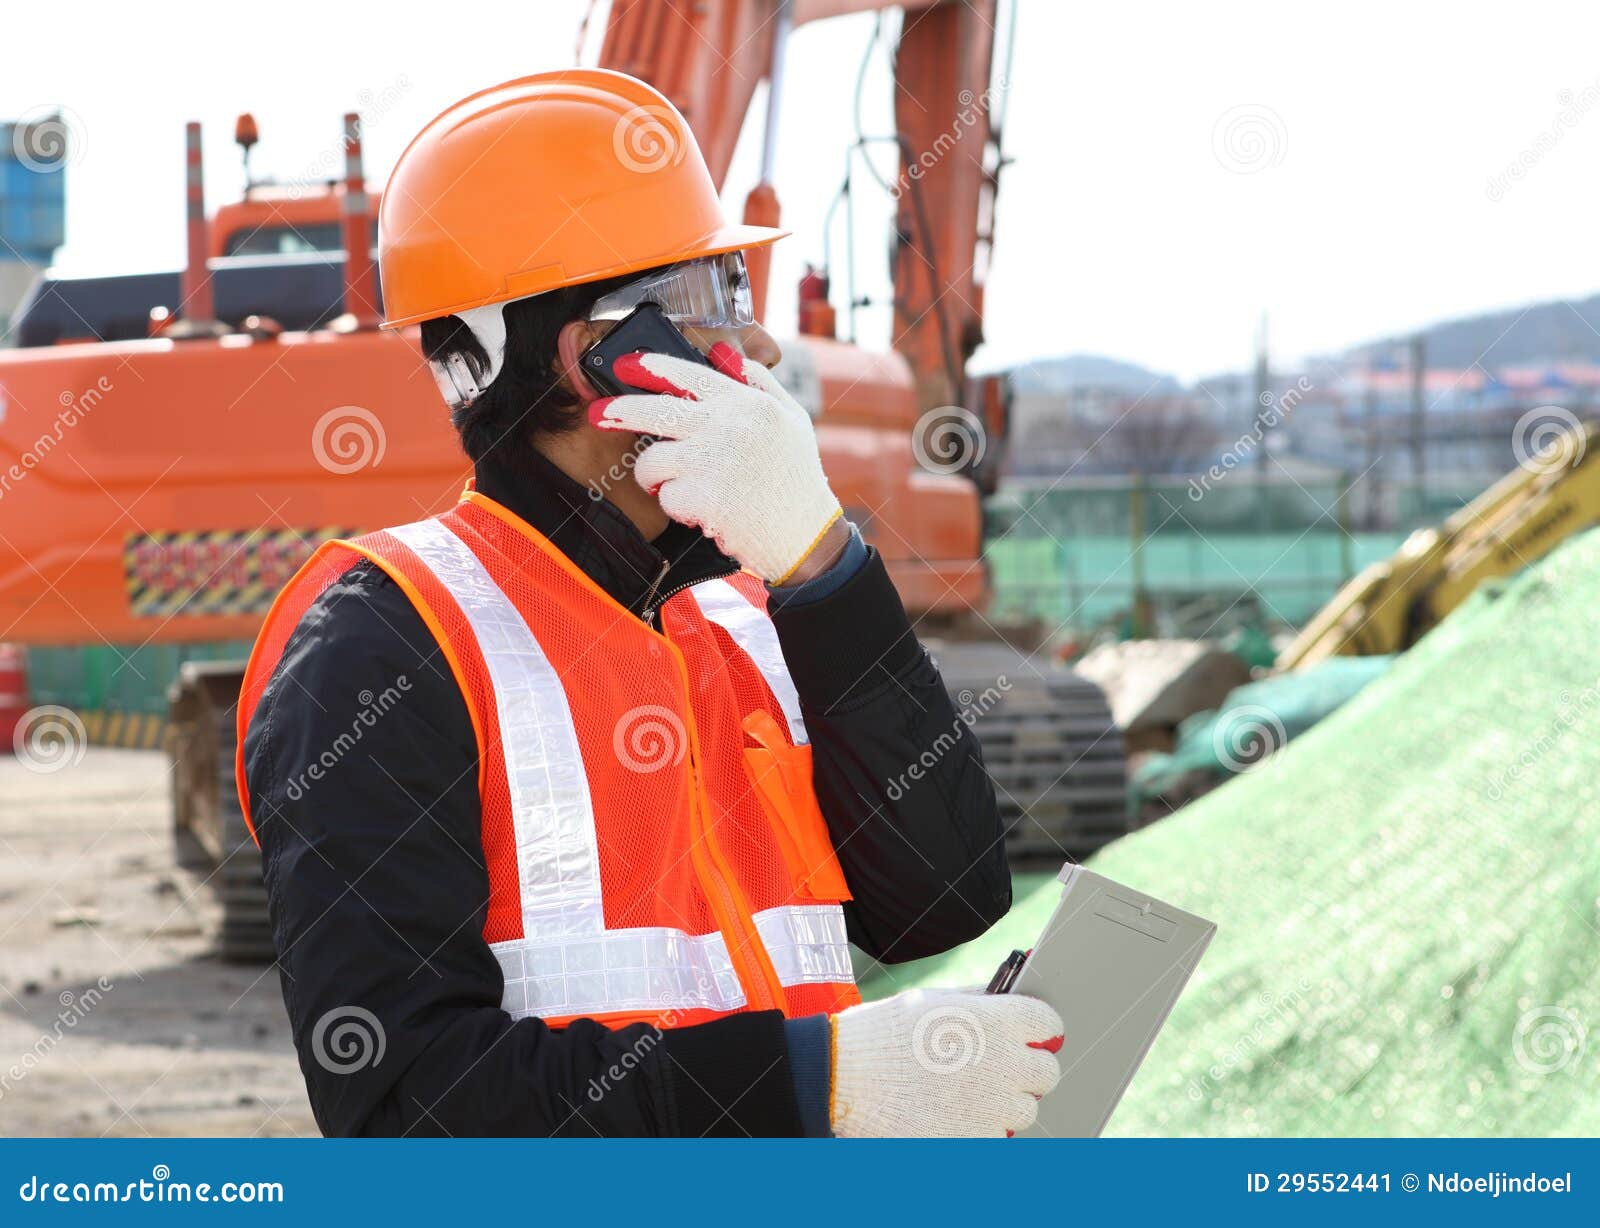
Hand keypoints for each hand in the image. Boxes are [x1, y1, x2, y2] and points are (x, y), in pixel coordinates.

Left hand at [588, 343, 842, 582]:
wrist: (805, 536)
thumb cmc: (796, 478)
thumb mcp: (791, 418)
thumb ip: (759, 381)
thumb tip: (723, 354)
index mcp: (746, 403)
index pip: (688, 375)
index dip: (651, 366)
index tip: (627, 364)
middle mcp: (726, 426)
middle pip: (653, 410)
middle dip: (618, 409)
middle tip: (599, 414)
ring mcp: (711, 461)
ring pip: (650, 459)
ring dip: (653, 475)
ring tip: (672, 483)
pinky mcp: (701, 497)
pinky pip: (665, 496)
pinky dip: (675, 506)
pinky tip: (698, 509)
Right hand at [829, 988, 1063, 1137]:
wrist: (845, 1079)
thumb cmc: (885, 1034)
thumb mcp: (934, 1001)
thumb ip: (980, 1002)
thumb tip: (1010, 997)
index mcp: (996, 1020)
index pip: (1049, 1025)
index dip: (1038, 1031)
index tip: (1030, 1037)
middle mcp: (1004, 1064)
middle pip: (1045, 1072)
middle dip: (1025, 1070)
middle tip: (995, 1070)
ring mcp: (993, 1108)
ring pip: (1023, 1110)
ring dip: (1003, 1104)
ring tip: (963, 1095)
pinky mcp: (977, 1142)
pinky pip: (997, 1138)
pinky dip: (980, 1131)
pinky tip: (950, 1116)